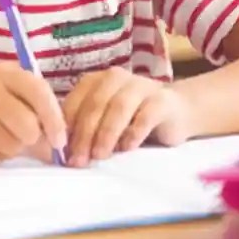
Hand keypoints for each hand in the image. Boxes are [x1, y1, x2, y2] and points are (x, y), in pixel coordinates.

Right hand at [0, 62, 67, 161]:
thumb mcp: (12, 92)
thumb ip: (37, 112)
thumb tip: (55, 150)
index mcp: (6, 73)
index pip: (39, 93)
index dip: (54, 120)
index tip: (59, 141)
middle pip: (27, 126)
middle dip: (31, 139)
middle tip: (24, 138)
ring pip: (11, 146)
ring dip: (12, 149)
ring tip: (1, 137)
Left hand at [62, 68, 192, 165]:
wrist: (177, 111)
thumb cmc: (133, 119)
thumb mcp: (105, 121)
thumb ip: (86, 129)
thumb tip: (63, 152)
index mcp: (96, 81)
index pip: (75, 102)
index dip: (66, 127)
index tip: (61, 151)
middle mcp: (115, 78)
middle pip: (95, 105)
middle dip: (84, 134)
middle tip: (79, 159)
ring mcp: (140, 86)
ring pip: (118, 108)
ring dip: (106, 134)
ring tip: (100, 156)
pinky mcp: (162, 100)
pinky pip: (146, 115)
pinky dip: (134, 132)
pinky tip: (127, 148)